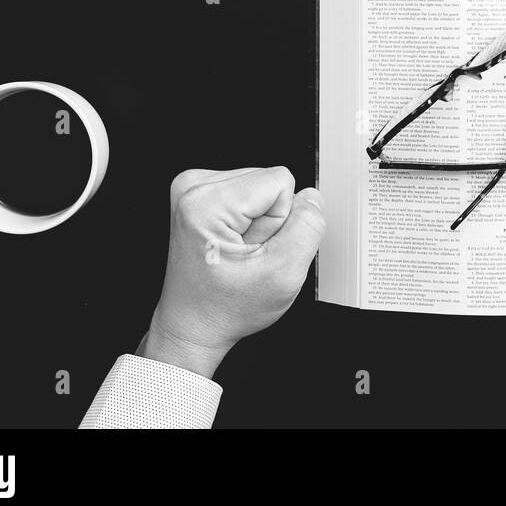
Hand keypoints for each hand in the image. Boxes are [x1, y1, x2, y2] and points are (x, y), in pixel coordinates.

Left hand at [138, 167, 324, 378]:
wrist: (195, 324)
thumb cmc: (226, 308)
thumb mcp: (283, 275)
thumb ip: (307, 228)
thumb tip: (312, 197)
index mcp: (206, 202)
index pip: (280, 182)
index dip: (280, 221)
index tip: (257, 250)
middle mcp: (193, 187)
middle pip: (269, 181)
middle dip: (268, 221)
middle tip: (248, 254)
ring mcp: (193, 188)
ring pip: (261, 186)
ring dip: (258, 222)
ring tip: (239, 252)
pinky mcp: (199, 194)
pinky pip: (249, 192)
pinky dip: (248, 220)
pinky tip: (232, 244)